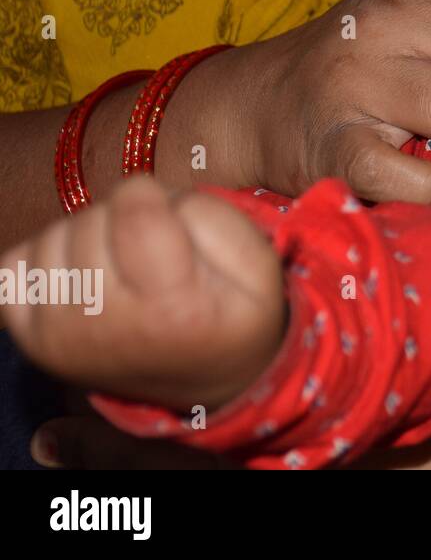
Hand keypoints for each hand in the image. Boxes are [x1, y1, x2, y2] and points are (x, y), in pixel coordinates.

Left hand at [1, 177, 283, 412]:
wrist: (201, 381)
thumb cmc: (234, 316)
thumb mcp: (261, 269)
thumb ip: (217, 218)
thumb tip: (152, 198)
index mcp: (171, 308)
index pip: (134, 210)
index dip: (153, 194)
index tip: (170, 216)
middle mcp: (105, 327)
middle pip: (93, 218)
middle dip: (123, 215)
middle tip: (153, 247)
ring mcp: (58, 337)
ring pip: (54, 234)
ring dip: (87, 234)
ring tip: (121, 262)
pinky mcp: (29, 338)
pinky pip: (13, 265)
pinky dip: (46, 258)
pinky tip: (82, 274)